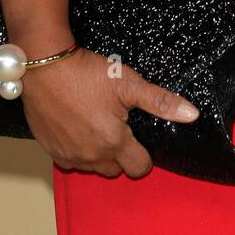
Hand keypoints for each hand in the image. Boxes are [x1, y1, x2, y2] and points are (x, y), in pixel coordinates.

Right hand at [18, 47, 199, 178]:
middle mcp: (90, 155)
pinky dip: (76, 150)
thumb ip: (160, 101)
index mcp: (113, 142)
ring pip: (92, 166)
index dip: (144, 154)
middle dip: (121, 154)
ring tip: (97, 124)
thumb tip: (191, 114)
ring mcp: (68, 155)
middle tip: (117, 125)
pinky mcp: (49, 149)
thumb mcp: (127, 82)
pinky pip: (70, 161)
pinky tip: (77, 127)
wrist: (43, 64)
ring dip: (98, 153)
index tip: (139, 138)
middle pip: (115, 169)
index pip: (139, 168)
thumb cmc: (85, 73)